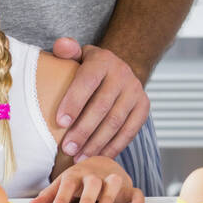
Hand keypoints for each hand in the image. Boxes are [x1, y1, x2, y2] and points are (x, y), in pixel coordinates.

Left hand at [30, 156, 144, 202]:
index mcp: (77, 175)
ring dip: (109, 197)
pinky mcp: (128, 188)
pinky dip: (137, 200)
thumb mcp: (64, 183)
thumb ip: (50, 195)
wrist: (104, 162)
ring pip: (114, 184)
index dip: (61, 199)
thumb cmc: (81, 177)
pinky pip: (136, 192)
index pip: (67, 185)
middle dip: (88, 198)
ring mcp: (113, 180)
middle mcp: (95, 176)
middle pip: (92, 183)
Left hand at [50, 39, 150, 161]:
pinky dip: (114, 147)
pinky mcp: (144, 107)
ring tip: (79, 157)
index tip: (59, 122)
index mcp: (103, 61)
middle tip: (67, 148)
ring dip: (97, 143)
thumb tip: (61, 45)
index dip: (74, 102)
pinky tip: (98, 157)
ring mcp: (136, 91)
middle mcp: (123, 74)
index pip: (88, 81)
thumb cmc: (89, 68)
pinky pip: (129, 131)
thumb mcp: (79, 55)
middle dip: (83, 130)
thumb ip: (67, 50)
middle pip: (102, 106)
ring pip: (116, 122)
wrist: (120, 71)